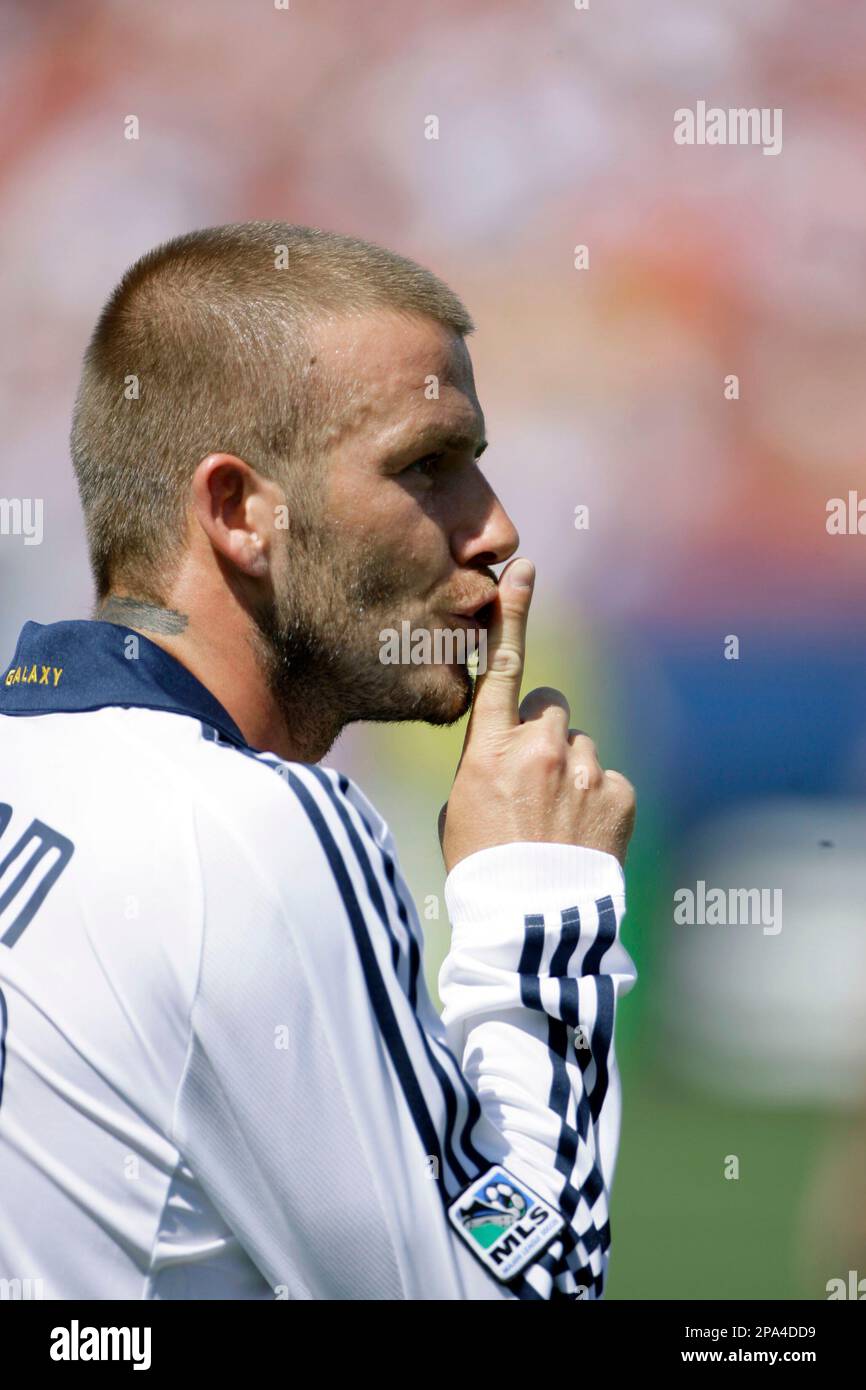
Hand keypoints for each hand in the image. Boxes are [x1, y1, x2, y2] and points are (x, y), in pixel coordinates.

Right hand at [438, 558, 635, 872]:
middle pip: (550, 704)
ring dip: (572, 771)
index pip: (500, 668)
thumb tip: (507, 749)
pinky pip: (607, 778)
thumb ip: (485, 762)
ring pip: (580, 743)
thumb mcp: (460, 807)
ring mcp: (583, 769)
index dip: (512, 615)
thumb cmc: (481, 867)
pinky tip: (583, 834)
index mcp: (489, 750)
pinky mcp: (618, 792)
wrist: (529, 921)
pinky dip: (598, 800)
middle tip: (536, 780)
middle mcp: (538, 748)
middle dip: (544, 731)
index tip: (523, 571)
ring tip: (558, 822)